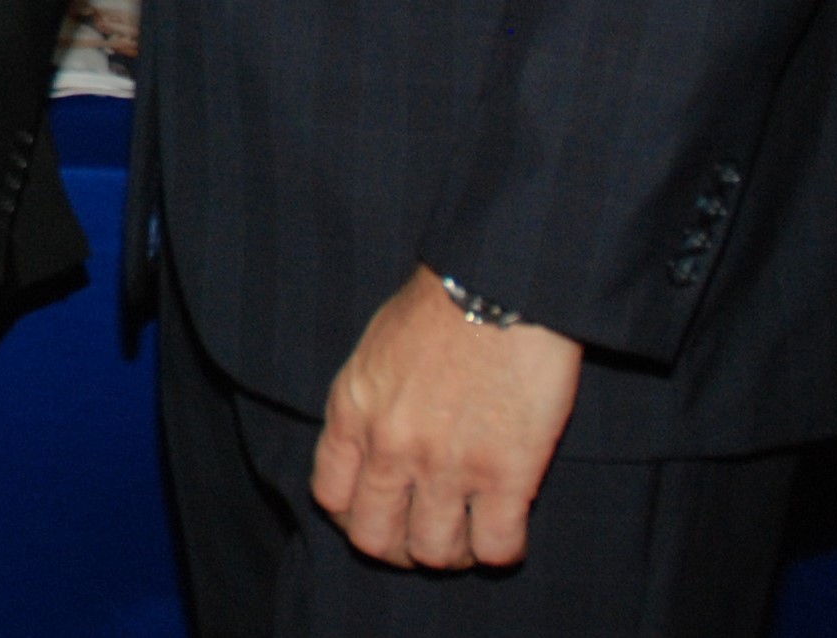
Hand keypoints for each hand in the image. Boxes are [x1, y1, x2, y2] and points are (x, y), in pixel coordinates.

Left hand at [312, 267, 582, 568]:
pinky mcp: (506, 474)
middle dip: (399, 549)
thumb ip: (368, 404)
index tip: (381, 515)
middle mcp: (390, 446)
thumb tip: (371, 445)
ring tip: (467, 537)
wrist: (499, 283)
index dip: (354, 517)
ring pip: (433, 553)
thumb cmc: (440, 305)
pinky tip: (506, 530)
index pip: (330, 496)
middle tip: (425, 537)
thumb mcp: (374, 349)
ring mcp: (446, 464)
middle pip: (375, 539)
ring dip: (451, 553)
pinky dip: (500, 549)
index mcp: (352, 410)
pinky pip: (494, 547)